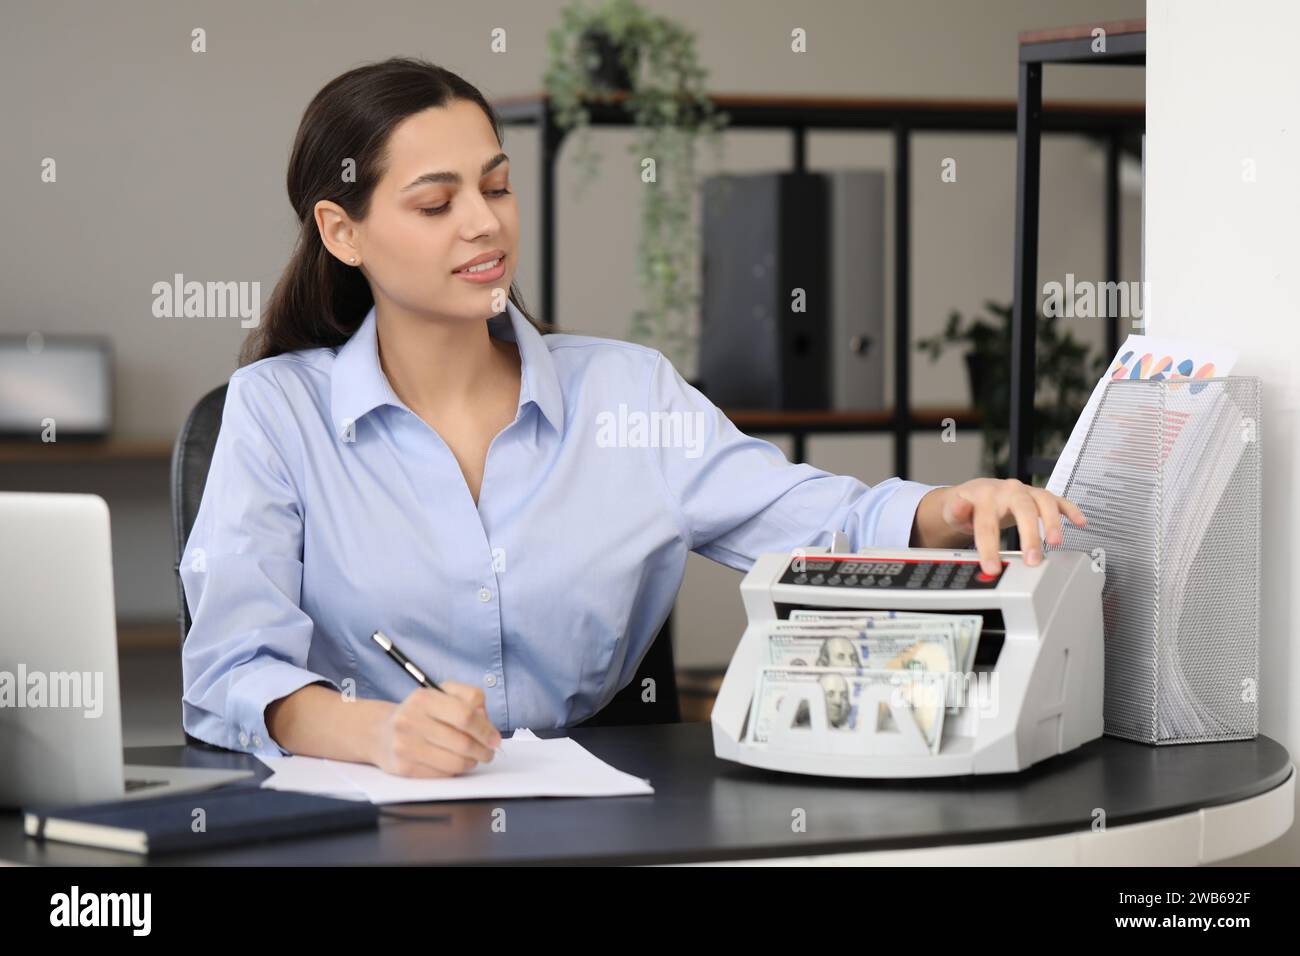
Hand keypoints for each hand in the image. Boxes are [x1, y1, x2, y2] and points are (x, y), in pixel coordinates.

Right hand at [372, 683, 502, 777]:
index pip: (465, 715)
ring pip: (456, 762)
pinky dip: (455, 771)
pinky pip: (443, 775)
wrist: (381, 732)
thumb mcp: (443, 693)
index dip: (485, 730)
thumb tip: (487, 723)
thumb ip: (470, 698)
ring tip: (472, 757)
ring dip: (471, 762)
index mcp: (424, 698)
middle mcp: (411, 720)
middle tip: (488, 752)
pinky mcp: (404, 768)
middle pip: (463, 742)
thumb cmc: (421, 712)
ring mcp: (405, 746)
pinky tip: (453, 762)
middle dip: (483, 750)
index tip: (495, 739)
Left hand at [938, 478, 1086, 573]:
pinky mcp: (1039, 496)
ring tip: (1056, 543)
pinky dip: (1070, 509)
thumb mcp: (955, 511)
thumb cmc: (969, 506)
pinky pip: (1058, 500)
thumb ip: (956, 511)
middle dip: (1029, 535)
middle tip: (1032, 560)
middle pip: (1022, 509)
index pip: (988, 523)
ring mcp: (1026, 492)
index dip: (989, 546)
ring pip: (1043, 502)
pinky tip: (1080, 522)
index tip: (992, 567)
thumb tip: (959, 506)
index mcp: (985, 496)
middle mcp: (1008, 491)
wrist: (978, 493)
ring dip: (1052, 522)